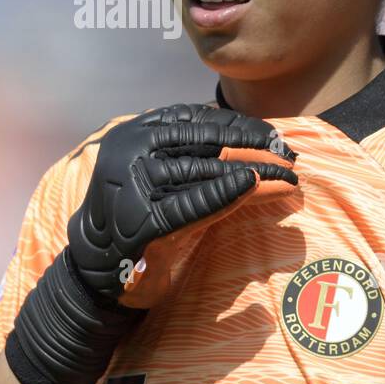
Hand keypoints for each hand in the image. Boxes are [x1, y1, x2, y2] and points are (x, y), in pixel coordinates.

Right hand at [67, 103, 297, 303]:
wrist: (95, 266)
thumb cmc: (139, 214)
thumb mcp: (161, 173)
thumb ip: (195, 153)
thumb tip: (258, 140)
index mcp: (135, 131)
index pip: (195, 118)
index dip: (238, 124)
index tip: (273, 134)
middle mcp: (131, 150)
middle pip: (204, 140)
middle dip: (253, 146)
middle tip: (289, 155)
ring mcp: (133, 183)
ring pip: (204, 169)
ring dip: (254, 171)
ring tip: (288, 177)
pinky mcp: (141, 220)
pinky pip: (192, 203)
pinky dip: (225, 193)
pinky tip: (253, 186)